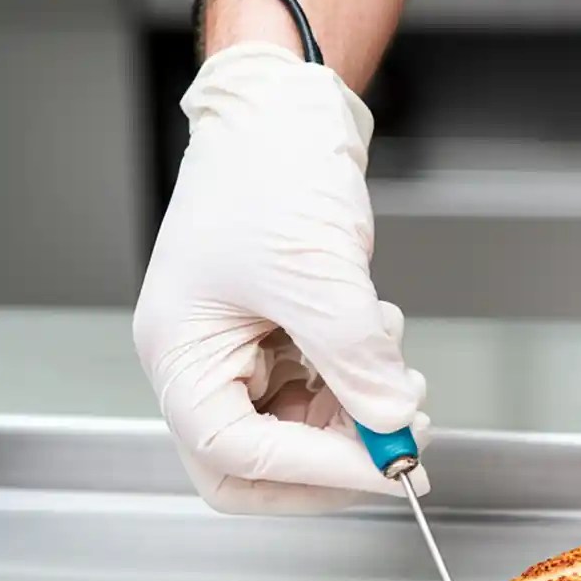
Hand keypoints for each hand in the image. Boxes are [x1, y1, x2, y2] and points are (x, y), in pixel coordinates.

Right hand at [133, 42, 427, 514]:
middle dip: (335, 453)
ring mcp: (243, 345)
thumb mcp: (319, 273)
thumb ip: (357, 360)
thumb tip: (392, 424)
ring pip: (301, 423)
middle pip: (261, 458)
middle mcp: (204, 358)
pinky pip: (321, 382)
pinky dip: (359, 372)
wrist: (286, 110)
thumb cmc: (270, 169)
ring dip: (358, 409)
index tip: (386, 466)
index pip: (236, 453)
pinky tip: (379, 330)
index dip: (318, 469)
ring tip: (399, 369)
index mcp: (181, 352)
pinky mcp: (281, 329)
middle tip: (398, 441)